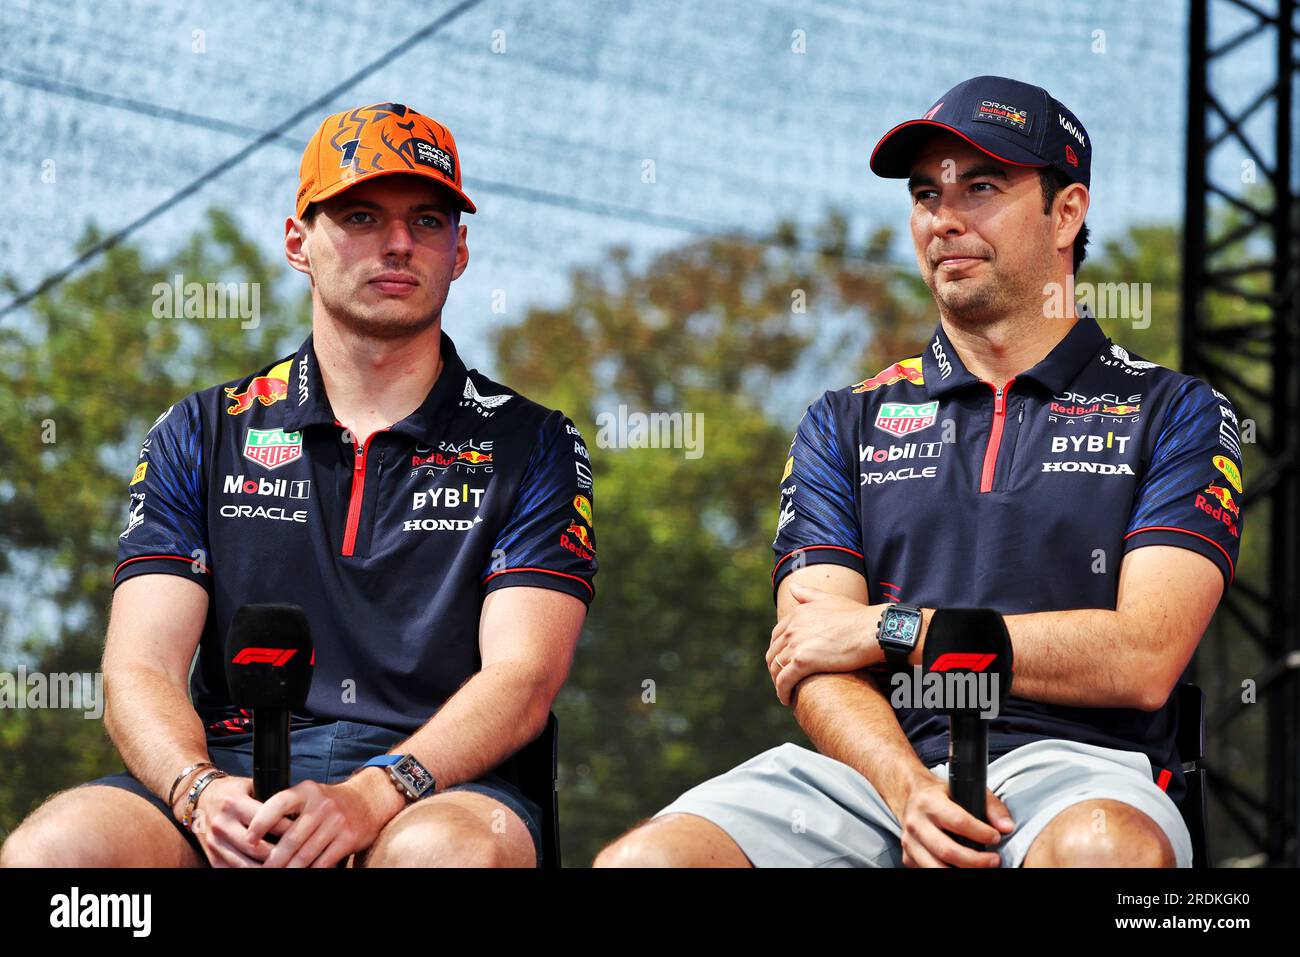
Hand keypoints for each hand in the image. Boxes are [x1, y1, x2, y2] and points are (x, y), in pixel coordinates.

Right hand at [181, 775, 290, 867]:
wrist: (199, 799)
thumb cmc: (233, 792)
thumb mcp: (250, 786)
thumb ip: (270, 798)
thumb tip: (298, 814)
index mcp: (234, 803)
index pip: (265, 821)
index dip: (286, 830)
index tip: (303, 834)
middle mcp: (222, 824)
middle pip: (256, 848)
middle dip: (279, 854)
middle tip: (297, 854)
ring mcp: (215, 843)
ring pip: (245, 864)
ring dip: (267, 867)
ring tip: (285, 865)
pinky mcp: (212, 856)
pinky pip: (232, 870)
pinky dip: (251, 872)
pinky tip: (267, 868)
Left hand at [244, 773, 394, 867]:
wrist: (369, 800)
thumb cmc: (330, 802)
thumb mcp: (310, 795)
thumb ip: (288, 808)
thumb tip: (256, 836)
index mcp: (306, 791)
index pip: (279, 804)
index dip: (261, 822)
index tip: (248, 839)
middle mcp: (322, 804)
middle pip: (291, 838)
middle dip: (273, 860)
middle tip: (262, 870)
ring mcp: (337, 822)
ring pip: (305, 854)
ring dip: (289, 870)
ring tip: (277, 875)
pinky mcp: (348, 838)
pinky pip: (323, 861)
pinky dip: (310, 871)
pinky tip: (302, 874)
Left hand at [767, 581, 879, 704]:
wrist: (872, 630)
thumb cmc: (857, 616)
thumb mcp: (830, 599)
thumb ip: (808, 594)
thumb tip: (792, 587)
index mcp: (797, 614)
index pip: (776, 636)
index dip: (778, 651)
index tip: (784, 662)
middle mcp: (792, 628)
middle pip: (773, 653)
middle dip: (775, 668)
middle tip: (784, 681)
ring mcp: (796, 644)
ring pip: (776, 669)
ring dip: (778, 683)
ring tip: (786, 693)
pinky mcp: (802, 661)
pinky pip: (784, 681)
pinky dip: (782, 692)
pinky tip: (787, 700)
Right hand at [898, 778, 1015, 867]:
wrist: (911, 797)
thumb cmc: (941, 795)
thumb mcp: (965, 790)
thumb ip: (991, 807)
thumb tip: (1006, 827)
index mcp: (930, 802)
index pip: (957, 821)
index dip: (980, 833)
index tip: (996, 837)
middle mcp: (916, 822)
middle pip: (947, 850)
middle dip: (975, 861)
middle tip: (994, 860)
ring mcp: (910, 842)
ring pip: (936, 866)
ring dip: (962, 871)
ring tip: (981, 867)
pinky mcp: (908, 856)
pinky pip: (928, 871)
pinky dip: (947, 871)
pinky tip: (962, 867)